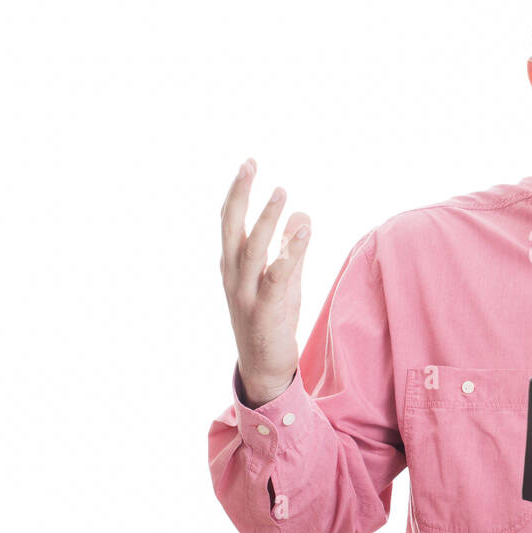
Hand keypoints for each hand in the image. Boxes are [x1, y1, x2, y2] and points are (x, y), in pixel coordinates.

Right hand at [220, 157, 311, 406]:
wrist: (265, 368)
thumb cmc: (272, 322)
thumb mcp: (283, 280)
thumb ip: (290, 248)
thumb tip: (301, 215)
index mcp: (233, 267)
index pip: (229, 223)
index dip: (237, 194)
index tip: (248, 164)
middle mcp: (233, 277)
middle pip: (231, 229)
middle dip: (239, 195)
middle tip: (249, 164)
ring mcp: (246, 294)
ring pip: (252, 249)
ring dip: (266, 219)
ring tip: (281, 191)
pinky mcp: (265, 309)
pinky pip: (276, 276)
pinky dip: (289, 252)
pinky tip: (302, 231)